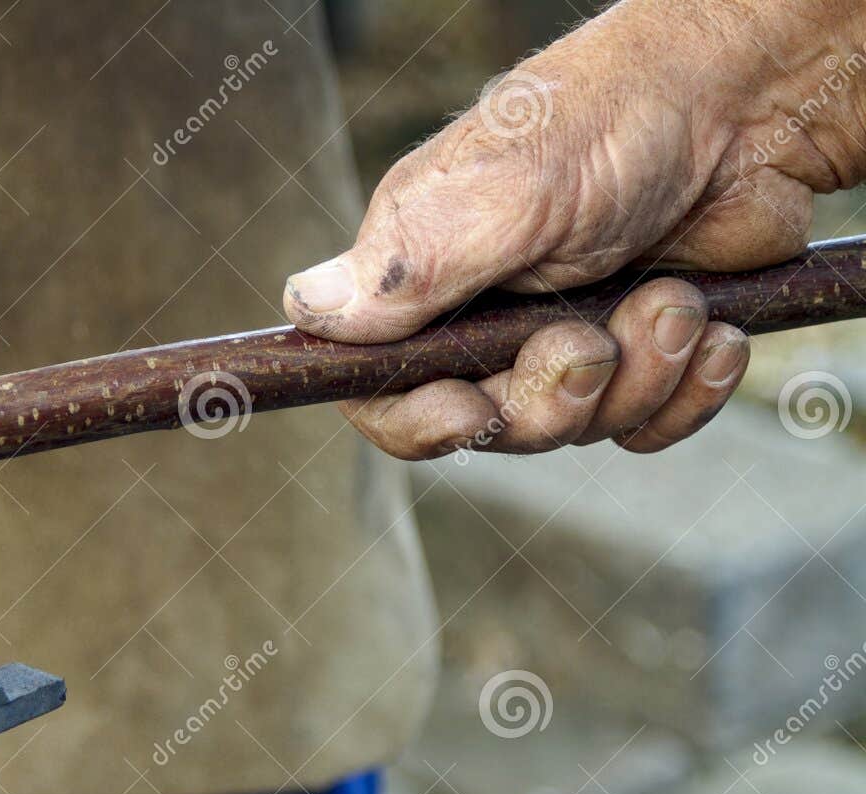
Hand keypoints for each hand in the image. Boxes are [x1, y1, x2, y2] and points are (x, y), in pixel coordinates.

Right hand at [284, 0, 865, 459]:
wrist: (752, 101)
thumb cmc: (613, 120)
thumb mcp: (498, 194)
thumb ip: (406, 269)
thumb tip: (304, 310)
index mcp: (425, 278)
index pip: (381, 392)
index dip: (417, 423)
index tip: (469, 410)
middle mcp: (485, 317)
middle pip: (490, 426)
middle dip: (551, 399)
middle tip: (589, 339)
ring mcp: (565, 337)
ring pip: (579, 429)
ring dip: (639, 376)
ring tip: (671, 301)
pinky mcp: (642, 351)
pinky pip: (651, 426)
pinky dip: (690, 391)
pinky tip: (712, 330)